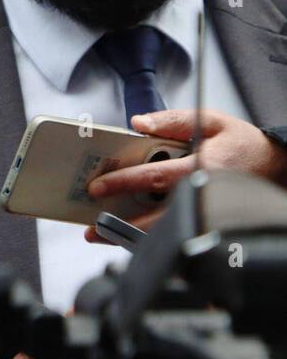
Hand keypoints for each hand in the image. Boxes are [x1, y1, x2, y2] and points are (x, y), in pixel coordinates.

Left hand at [83, 110, 286, 243]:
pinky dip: (150, 238)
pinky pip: (175, 234)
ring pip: (164, 230)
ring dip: (130, 236)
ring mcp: (205, 213)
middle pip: (155, 214)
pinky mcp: (208, 222)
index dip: (123, 181)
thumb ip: (172, 120)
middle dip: (120, 221)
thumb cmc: (243, 145)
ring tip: (102, 235)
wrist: (277, 168)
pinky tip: (128, 237)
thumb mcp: (212, 121)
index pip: (154, 177)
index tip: (97, 186)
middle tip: (91, 225)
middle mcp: (201, 195)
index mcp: (201, 168)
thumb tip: (137, 123)